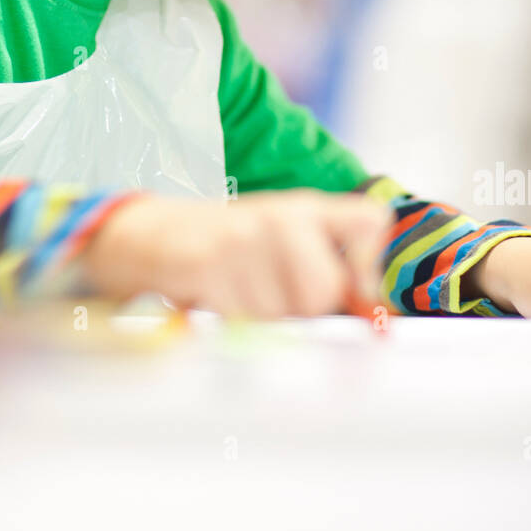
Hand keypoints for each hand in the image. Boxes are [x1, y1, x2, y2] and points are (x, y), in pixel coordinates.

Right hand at [79, 189, 391, 318]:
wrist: (155, 234)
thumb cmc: (228, 246)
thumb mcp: (283, 243)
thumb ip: (329, 270)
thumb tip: (375, 315)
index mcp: (306, 208)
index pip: (369, 221)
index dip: (370, 267)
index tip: (357, 295)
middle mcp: (280, 216)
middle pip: (324, 289)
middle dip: (302, 309)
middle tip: (273, 295)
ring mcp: (243, 238)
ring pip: (283, 313)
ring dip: (263, 318)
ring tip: (239, 292)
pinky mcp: (209, 264)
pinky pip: (244, 320)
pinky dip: (232, 322)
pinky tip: (218, 298)